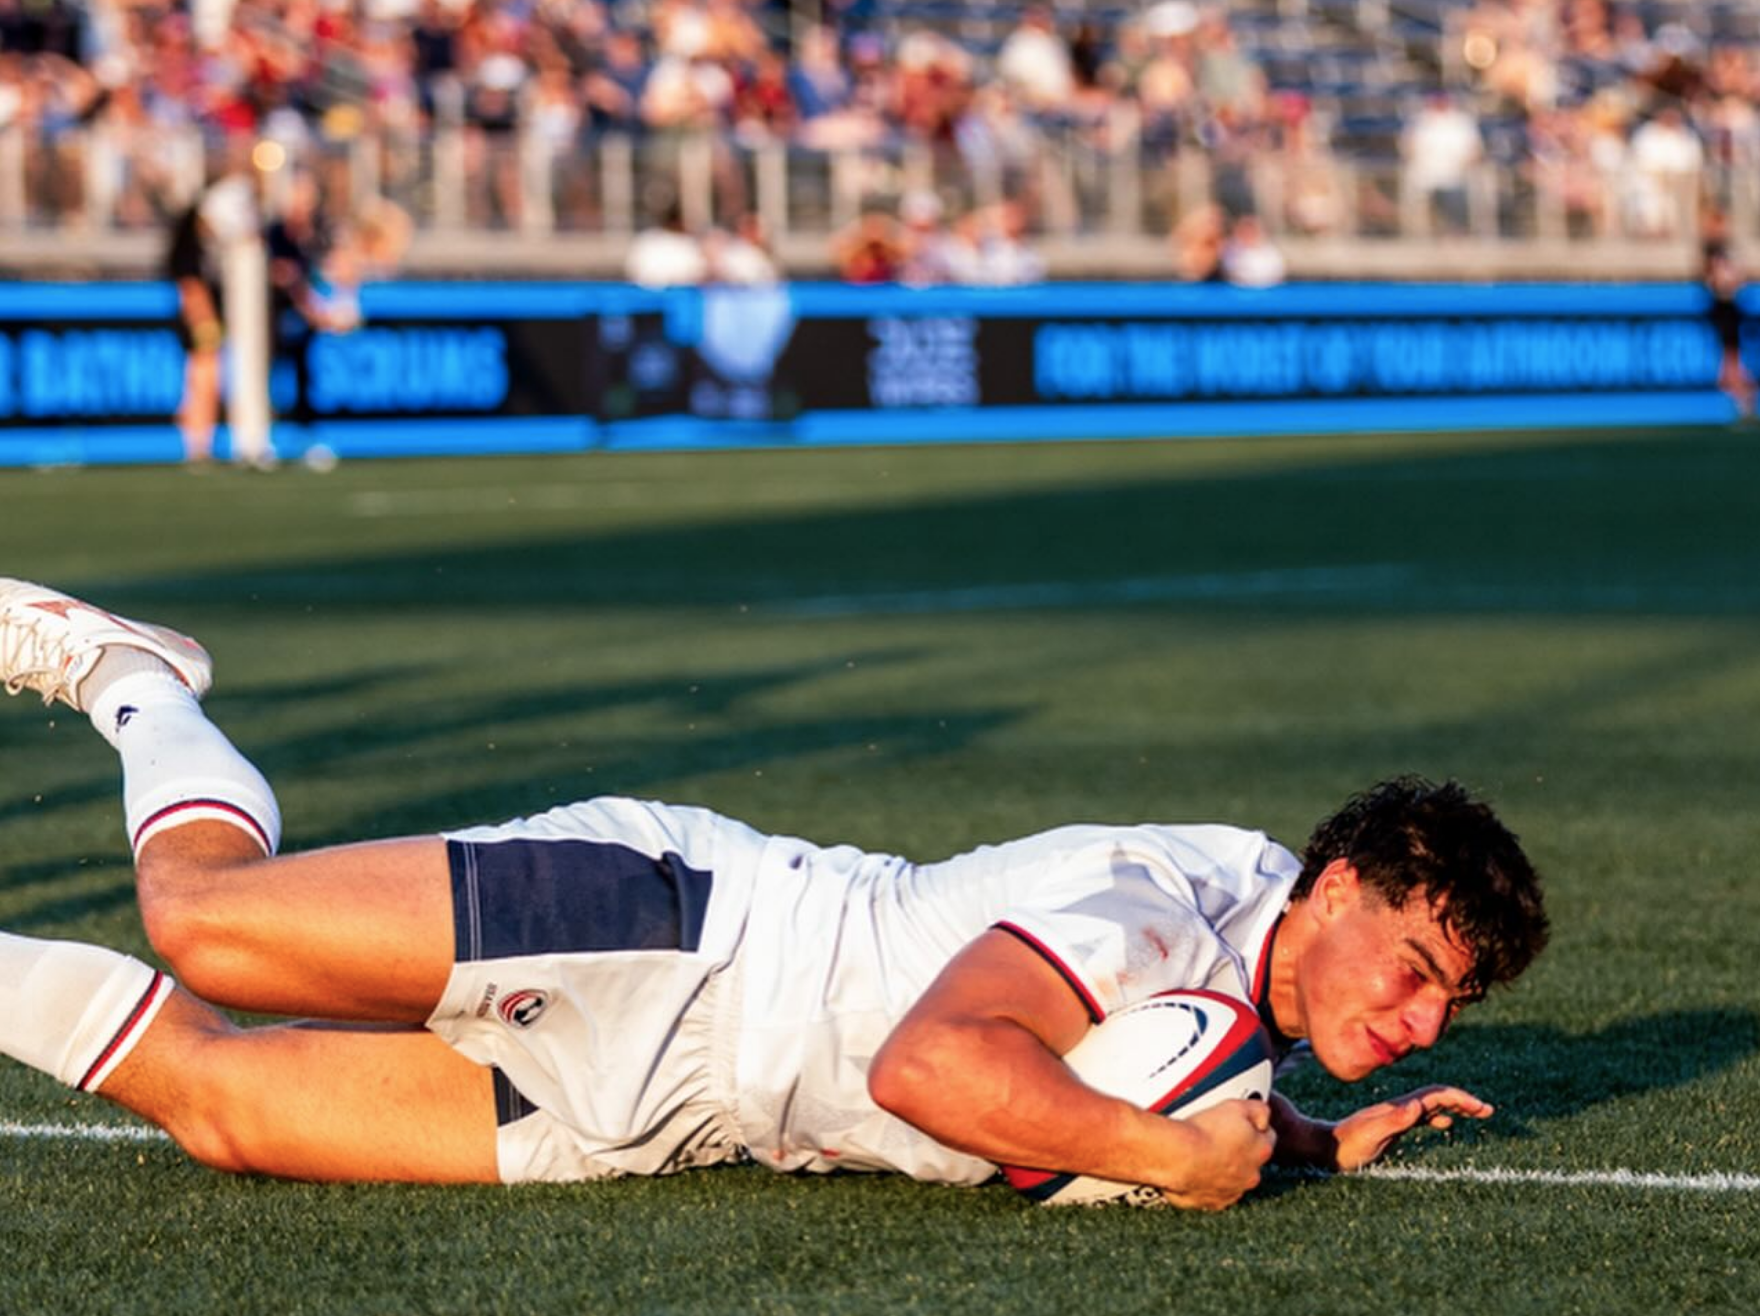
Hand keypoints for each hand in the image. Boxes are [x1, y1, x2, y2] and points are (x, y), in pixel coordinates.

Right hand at [1159, 1098, 1276, 1210]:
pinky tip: (1194, 1169)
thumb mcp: (1236, 1107)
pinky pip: (1214, 1191)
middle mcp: (1252, 1175)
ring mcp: (1233, 1191)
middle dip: (1239, 1150)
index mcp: (1261, 1150)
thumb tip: (1264, 1116)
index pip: (1267, 1136)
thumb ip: (1258, 1110)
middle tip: (1217, 1136)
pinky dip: (1207, 1182)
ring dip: (1223, 1167)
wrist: (1176, 1157)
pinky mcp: (1213, 1203)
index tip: (1238, 1122)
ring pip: (1233, 1178)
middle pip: (1250, 1160)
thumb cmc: (1204, 1131)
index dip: (1252, 1126)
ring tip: (1202, 1153)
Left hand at [1331, 1085, 1491, 1171]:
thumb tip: (1418, 1105)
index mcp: (1398, 1108)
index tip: (1480, 1108)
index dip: (1459, 1098)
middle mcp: (1399, 1107)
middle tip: (1487, 1110)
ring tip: (1475, 1114)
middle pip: (1436, 1096)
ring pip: (1431, 1105)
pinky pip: (1422, 1118)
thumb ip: (1394, 1120)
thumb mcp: (1371, 1135)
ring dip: (1454, 1107)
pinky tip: (1446, 1124)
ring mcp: (1396, 1115)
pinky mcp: (1392, 1126)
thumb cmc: (1347, 1146)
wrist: (1326, 1149)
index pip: (1435, 1095)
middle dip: (1463, 1100)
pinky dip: (1438, 1117)